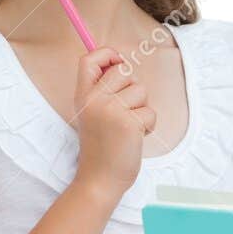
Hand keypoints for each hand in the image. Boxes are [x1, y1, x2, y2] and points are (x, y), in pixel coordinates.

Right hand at [74, 49, 155, 196]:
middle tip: (126, 109)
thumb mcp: (92, 114)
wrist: (99, 179)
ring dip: (141, 108)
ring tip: (129, 126)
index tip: (118, 63)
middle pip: (123, 70)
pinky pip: (150, 111)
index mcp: (82, 96)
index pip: (88, 59)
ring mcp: (111, 110)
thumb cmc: (101, 147)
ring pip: (141, 90)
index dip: (107, 54)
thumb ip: (102, 91)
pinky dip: (148, 125)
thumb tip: (122, 65)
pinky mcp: (129, 123)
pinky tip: (135, 137)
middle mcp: (94, 100)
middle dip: (133, 87)